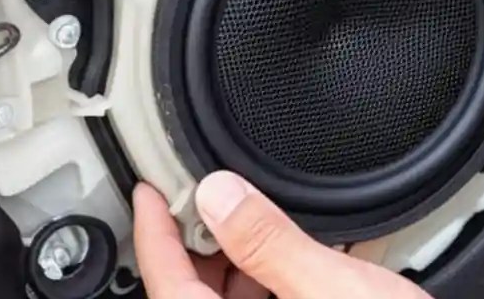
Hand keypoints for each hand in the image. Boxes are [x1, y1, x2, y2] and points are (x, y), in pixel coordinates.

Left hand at [133, 172, 432, 298]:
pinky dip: (278, 289)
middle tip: (216, 198)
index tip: (147, 194)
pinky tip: (303, 263)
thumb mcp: (335, 293)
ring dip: (242, 268)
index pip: (165, 287)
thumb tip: (221, 199)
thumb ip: (271, 245)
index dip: (151, 234)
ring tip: (263, 224)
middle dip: (204, 246)